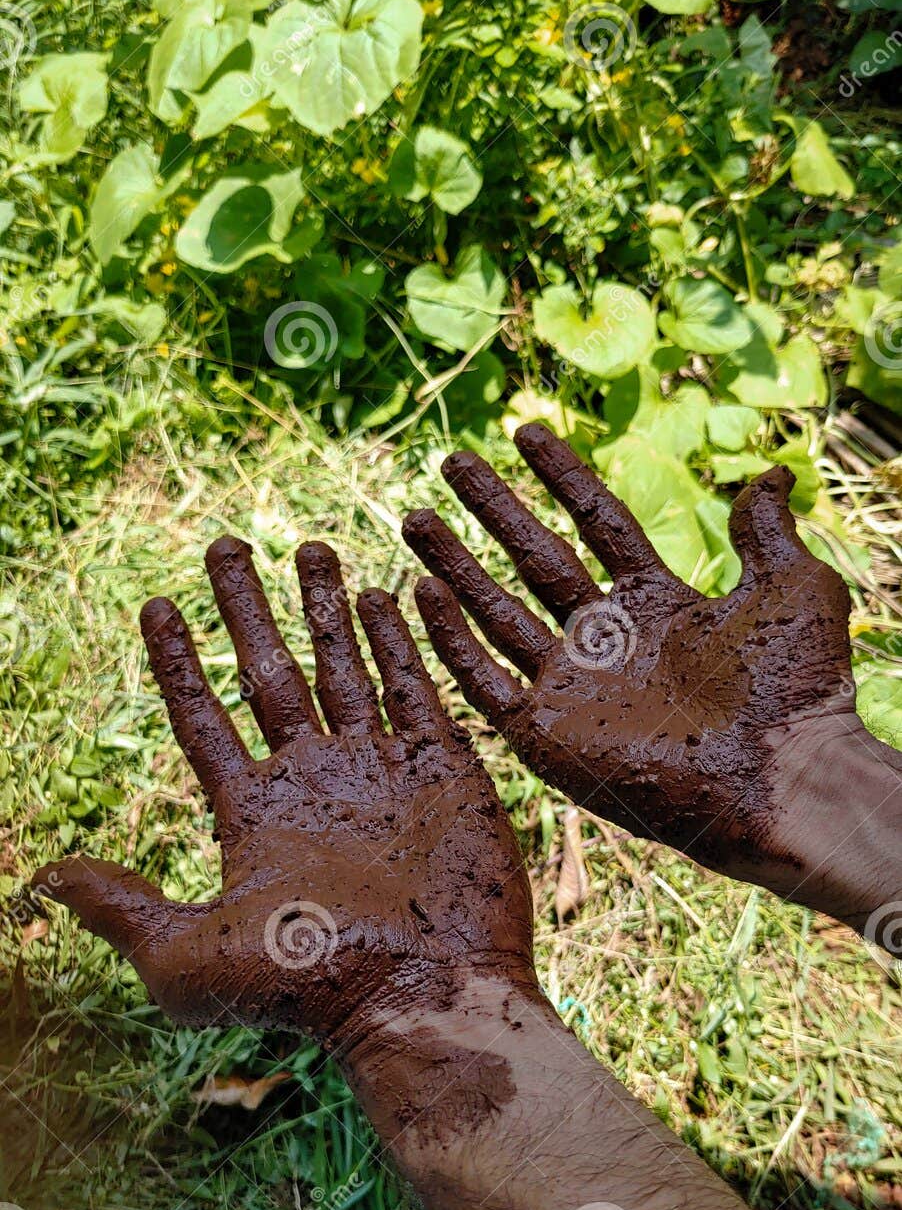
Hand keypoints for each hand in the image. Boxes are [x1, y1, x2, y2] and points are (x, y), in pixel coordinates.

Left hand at [33, 538, 536, 1135]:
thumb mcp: (187, 956)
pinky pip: (420, 688)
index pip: (204, 718)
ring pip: (345, 667)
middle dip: (247, 609)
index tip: (157, 605)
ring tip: (308, 547)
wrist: (425, 999)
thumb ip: (118, 907)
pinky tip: (388, 592)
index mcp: (253, 814)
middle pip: (270, 673)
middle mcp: (315, 782)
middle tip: (225, 544)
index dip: (179, 662)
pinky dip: (403, 640)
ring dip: (325, 608)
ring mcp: (381, 772)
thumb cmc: (308, 987)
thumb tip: (41, 879)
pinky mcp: (446, 771)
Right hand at [404, 424, 901, 940]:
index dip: (562, 476)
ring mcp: (574, 688)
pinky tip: (420, 593)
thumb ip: (767, 531)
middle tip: (451, 462)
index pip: (598, 524)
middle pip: (535, 560)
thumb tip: (770, 475)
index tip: (524, 431)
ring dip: (454, 565)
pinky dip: (452, 640)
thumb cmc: (796, 692)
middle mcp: (609, 642)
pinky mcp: (547, 735)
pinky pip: (484, 681)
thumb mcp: (792, 588)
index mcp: (659, 606)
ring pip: (497, 613)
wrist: (780, 778)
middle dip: (491, 511)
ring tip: (413, 516)